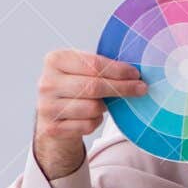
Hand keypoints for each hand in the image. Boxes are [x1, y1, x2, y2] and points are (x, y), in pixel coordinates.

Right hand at [32, 50, 145, 178]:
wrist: (52, 114)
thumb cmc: (74, 86)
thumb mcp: (80, 69)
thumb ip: (100, 67)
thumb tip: (134, 73)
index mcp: (55, 60)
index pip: (93, 64)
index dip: (118, 70)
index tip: (136, 74)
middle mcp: (47, 82)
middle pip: (94, 86)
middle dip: (122, 88)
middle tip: (141, 89)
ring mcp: (47, 106)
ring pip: (92, 108)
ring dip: (103, 107)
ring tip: (101, 103)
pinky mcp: (52, 128)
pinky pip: (88, 125)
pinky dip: (95, 121)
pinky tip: (90, 116)